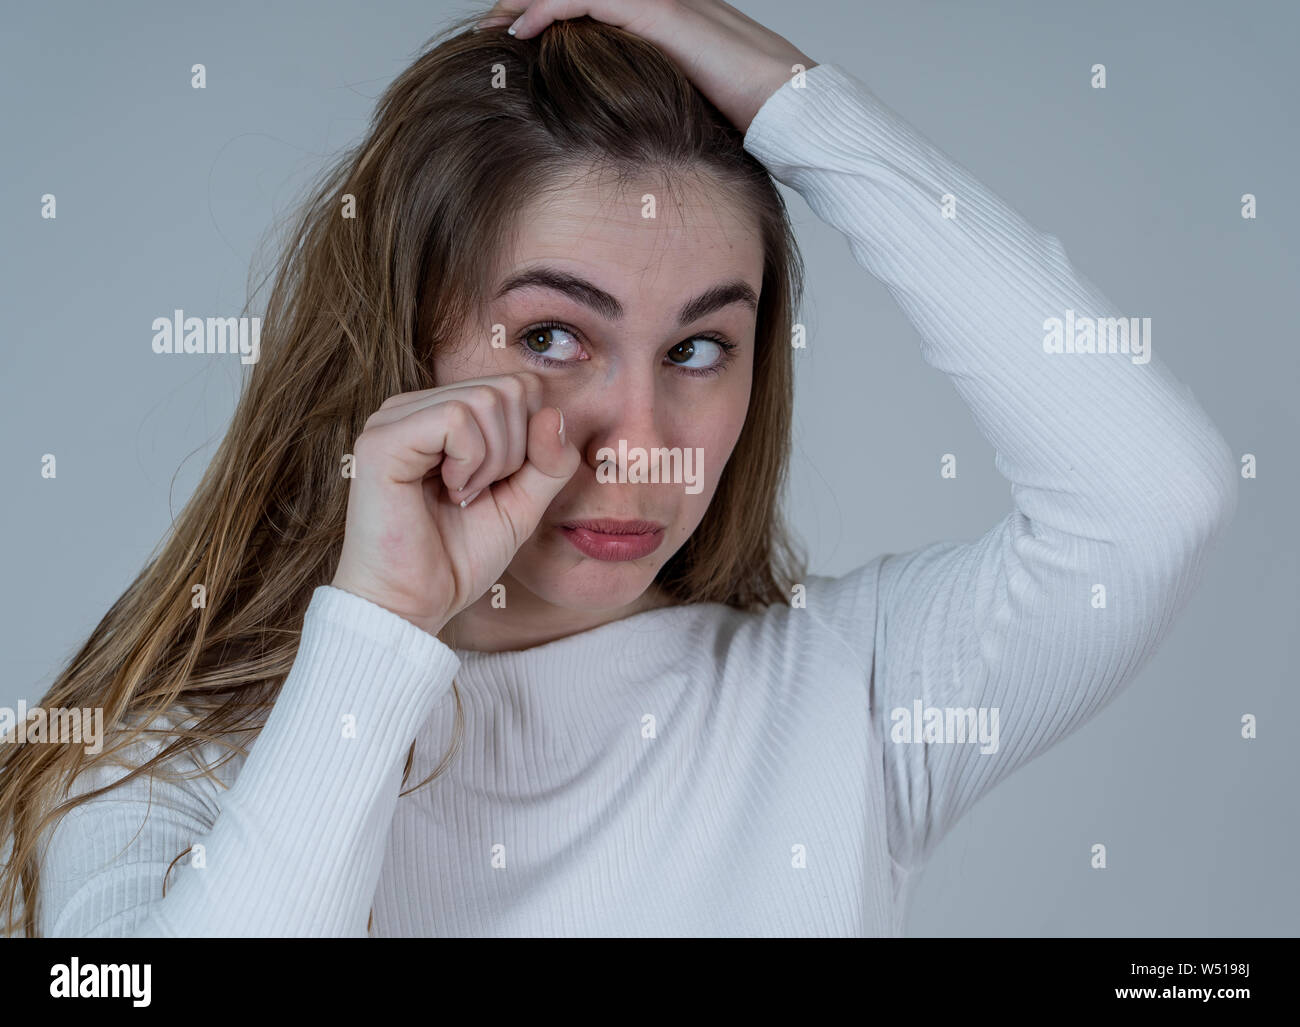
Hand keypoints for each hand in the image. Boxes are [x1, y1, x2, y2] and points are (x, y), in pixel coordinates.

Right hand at [331, 373, 580, 635]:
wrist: (414, 604)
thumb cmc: (458, 557)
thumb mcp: (523, 504)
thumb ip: (549, 460)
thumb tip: (553, 413)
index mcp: (441, 413)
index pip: (519, 386)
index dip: (531, 438)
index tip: (498, 485)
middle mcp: (414, 407)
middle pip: (509, 388)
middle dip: (515, 450)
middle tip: (478, 493)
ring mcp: (393, 419)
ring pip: (486, 400)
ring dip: (492, 461)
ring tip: (461, 495)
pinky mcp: (381, 440)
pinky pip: (457, 420)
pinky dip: (470, 462)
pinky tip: (449, 492)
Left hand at [476, 0, 816, 133]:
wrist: (792, 108)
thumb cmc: (750, 120)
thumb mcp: (686, 111)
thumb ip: (653, 106)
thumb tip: (620, 140)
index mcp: (664, 20)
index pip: (595, 5)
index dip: (550, 12)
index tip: (512, 38)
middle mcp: (661, 0)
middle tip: (490, 25)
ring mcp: (663, 1)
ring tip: (493, 23)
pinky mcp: (663, 12)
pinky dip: (549, 7)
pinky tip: (520, 30)